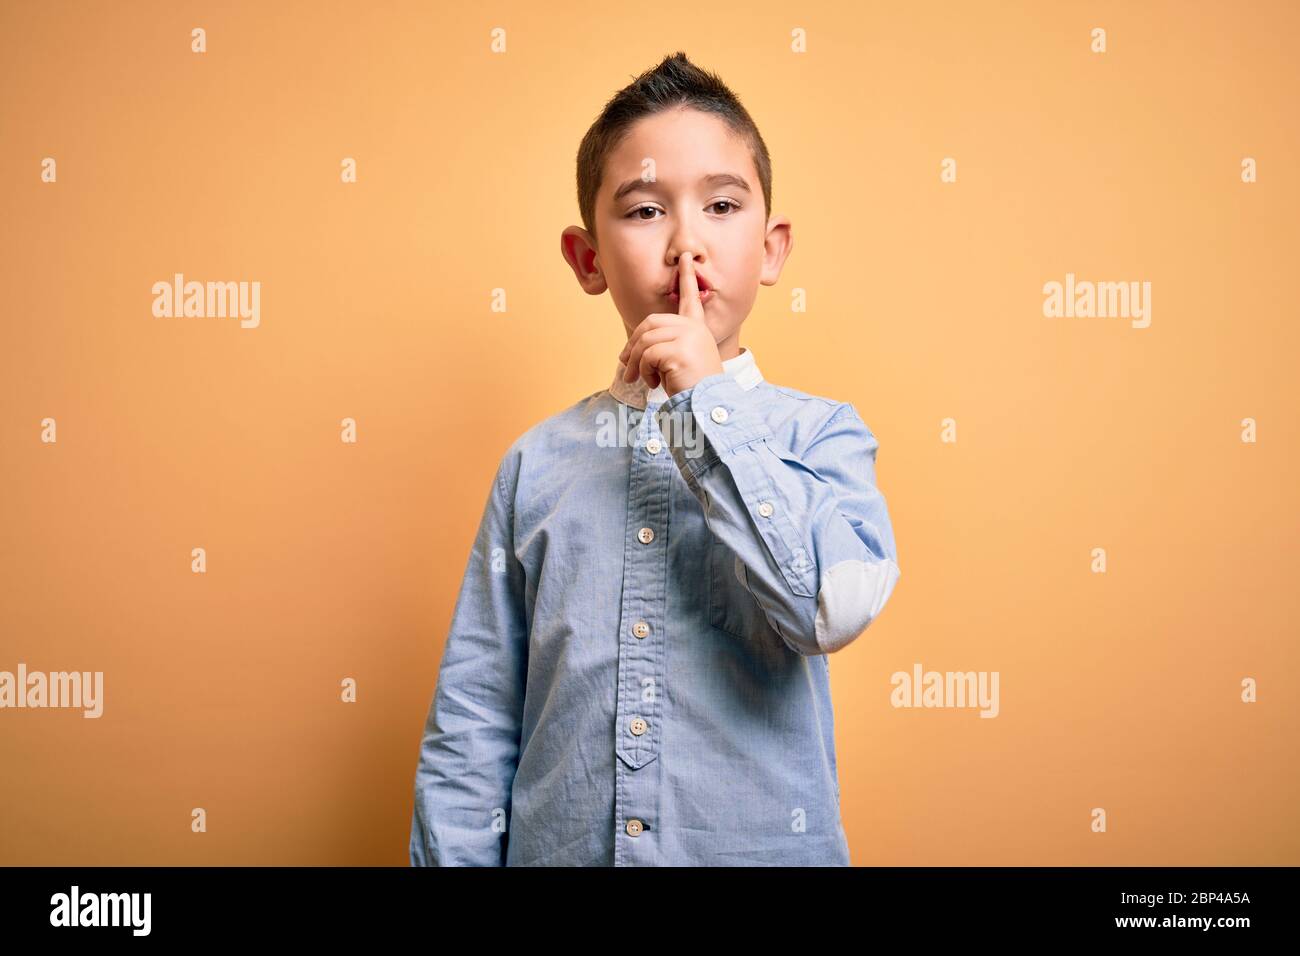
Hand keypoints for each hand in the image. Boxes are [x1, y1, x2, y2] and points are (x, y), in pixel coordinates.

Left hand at [617, 253, 723, 396]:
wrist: (706, 407)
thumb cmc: (691, 389)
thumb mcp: (676, 362)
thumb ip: (659, 348)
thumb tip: (626, 353)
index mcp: (697, 329)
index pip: (691, 298)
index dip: (687, 278)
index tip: (686, 258)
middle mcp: (694, 329)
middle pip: (650, 323)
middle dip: (632, 346)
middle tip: (626, 367)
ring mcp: (689, 337)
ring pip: (645, 341)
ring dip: (636, 363)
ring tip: (640, 380)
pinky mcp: (680, 350)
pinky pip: (647, 355)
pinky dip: (643, 372)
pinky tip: (654, 384)